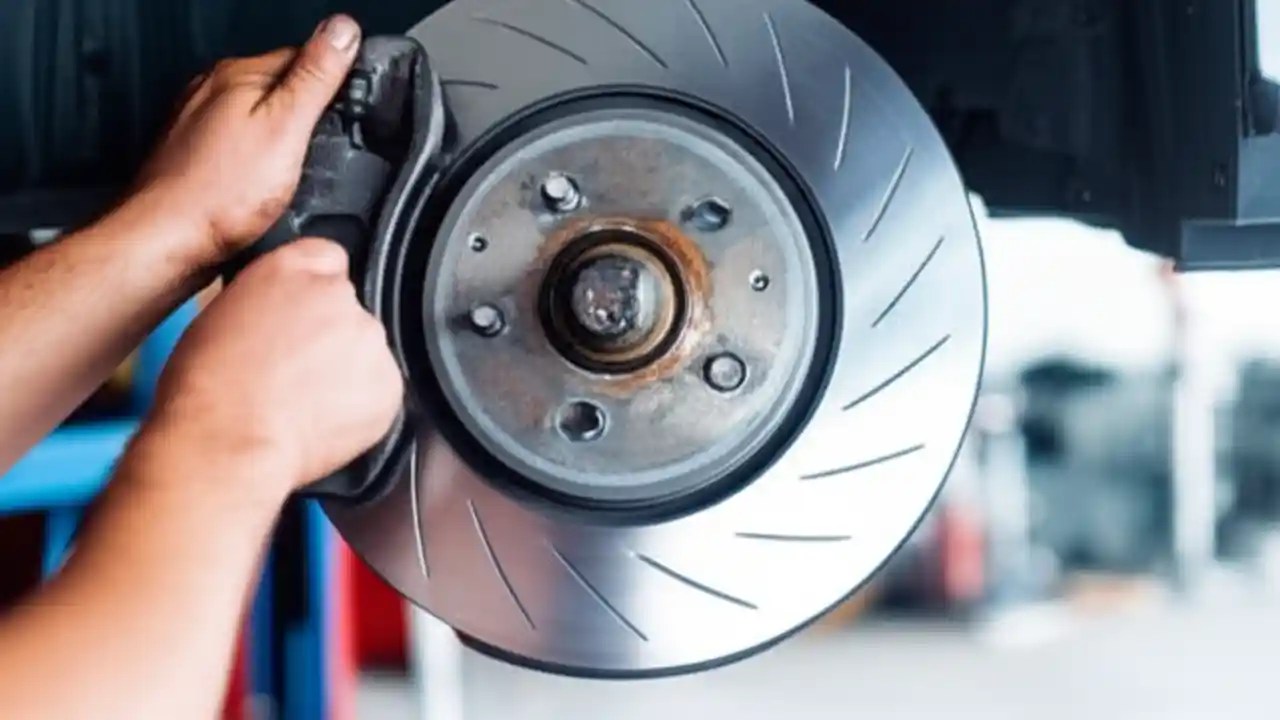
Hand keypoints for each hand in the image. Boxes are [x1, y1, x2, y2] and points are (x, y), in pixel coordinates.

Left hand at [127, 15, 361, 268]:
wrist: (166, 242)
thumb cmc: (220, 193)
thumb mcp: (287, 128)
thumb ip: (316, 77)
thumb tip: (343, 30)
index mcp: (238, 76)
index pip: (303, 56)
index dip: (334, 82)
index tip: (350, 112)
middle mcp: (211, 92)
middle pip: (278, 89)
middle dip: (306, 114)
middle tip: (325, 149)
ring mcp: (197, 124)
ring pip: (257, 119)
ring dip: (280, 140)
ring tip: (295, 171)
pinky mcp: (192, 157)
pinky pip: (238, 148)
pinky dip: (256, 162)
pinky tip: (262, 185)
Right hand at [145, 239, 402, 495]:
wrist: (229, 442)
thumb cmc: (207, 388)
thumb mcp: (221, 314)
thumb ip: (267, 299)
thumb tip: (282, 312)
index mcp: (292, 268)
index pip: (325, 257)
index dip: (311, 289)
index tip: (301, 313)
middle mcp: (340, 295)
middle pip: (347, 308)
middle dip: (328, 335)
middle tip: (292, 370)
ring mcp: (369, 340)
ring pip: (364, 350)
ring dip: (346, 369)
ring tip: (302, 401)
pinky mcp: (388, 384)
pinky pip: (379, 389)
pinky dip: (360, 405)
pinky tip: (322, 419)